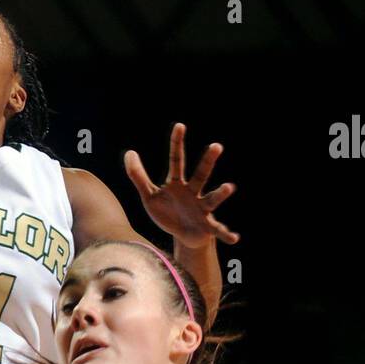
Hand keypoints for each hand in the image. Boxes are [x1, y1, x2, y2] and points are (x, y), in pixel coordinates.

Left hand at [124, 122, 238, 247]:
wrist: (181, 235)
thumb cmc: (168, 212)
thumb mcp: (149, 196)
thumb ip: (138, 176)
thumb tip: (129, 152)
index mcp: (177, 185)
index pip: (177, 161)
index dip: (177, 144)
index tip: (180, 126)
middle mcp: (193, 193)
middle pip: (201, 174)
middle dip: (208, 161)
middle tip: (217, 146)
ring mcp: (202, 209)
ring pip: (212, 199)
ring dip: (220, 193)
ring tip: (229, 187)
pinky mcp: (207, 226)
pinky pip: (217, 229)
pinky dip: (226, 234)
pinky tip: (234, 238)